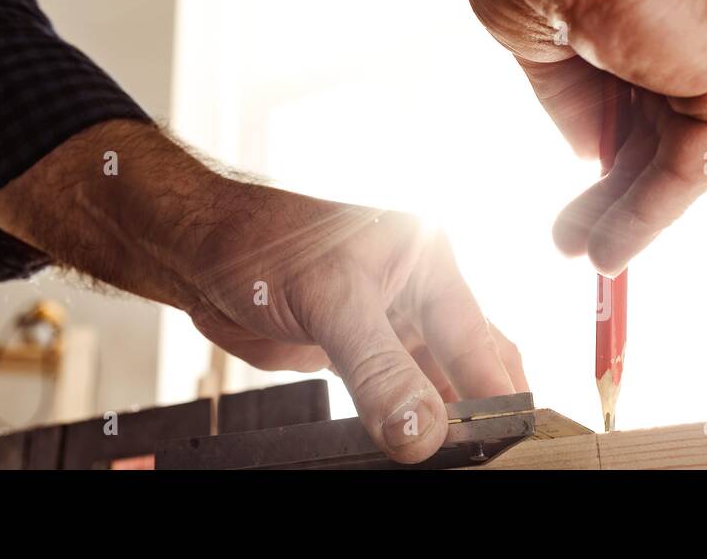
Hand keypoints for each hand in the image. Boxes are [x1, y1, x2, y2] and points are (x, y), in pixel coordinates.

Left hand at [0, 119, 525, 464]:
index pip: (477, 340)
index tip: (508, 443)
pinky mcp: (354, 348)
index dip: (495, 395)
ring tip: (457, 462)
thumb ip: (379, 370)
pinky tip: (413, 448)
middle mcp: (414, 288)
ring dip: (442, 422)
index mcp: (426, 258)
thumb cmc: (261, 244)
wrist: (198, 253)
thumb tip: (424, 433)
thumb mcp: (329, 302)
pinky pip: (394, 392)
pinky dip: (406, 422)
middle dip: (479, 410)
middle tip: (491, 459)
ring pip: (433, 382)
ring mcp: (385, 320)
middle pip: (468, 362)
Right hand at [462, 0, 706, 274]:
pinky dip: (651, 211)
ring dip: (632, 215)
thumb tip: (594, 153)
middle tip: (579, 237)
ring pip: (686, 154)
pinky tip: (609, 243)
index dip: (621, 148)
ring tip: (588, 256)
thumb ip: (579, 100)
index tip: (585, 187)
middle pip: (674, 127)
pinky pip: (694, 163)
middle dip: (624, 191)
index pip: (659, 90)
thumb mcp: (548, 43)